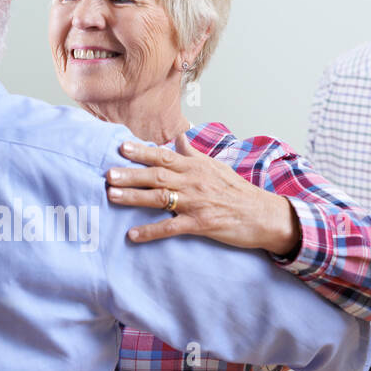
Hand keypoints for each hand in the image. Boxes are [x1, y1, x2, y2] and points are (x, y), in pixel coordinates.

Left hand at [106, 132, 299, 252]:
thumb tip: (178, 136)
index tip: (121, 147)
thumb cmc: (237, 191)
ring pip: (160, 198)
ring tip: (112, 196)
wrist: (262, 214)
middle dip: (131, 174)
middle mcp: (193, 182)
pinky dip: (151, 231)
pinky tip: (132, 234)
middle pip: (157, 176)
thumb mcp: (215, 166)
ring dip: (134, 197)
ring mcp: (196, 203)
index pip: (164, 156)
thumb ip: (192, 153)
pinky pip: (171, 228)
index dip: (142, 151)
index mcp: (195, 167)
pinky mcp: (201, 224)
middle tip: (108, 174)